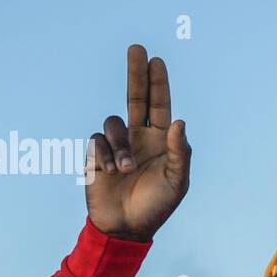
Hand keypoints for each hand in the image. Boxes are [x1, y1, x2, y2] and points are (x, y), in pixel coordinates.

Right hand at [85, 43, 191, 242]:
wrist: (126, 228)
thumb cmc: (156, 206)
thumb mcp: (177, 181)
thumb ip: (180, 152)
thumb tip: (179, 121)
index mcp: (161, 140)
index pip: (159, 105)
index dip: (158, 83)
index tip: (156, 60)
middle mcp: (139, 136)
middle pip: (135, 97)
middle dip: (136, 73)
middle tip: (137, 48)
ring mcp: (117, 144)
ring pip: (113, 122)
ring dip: (120, 144)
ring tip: (126, 169)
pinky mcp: (96, 154)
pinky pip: (98, 140)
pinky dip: (106, 154)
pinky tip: (112, 172)